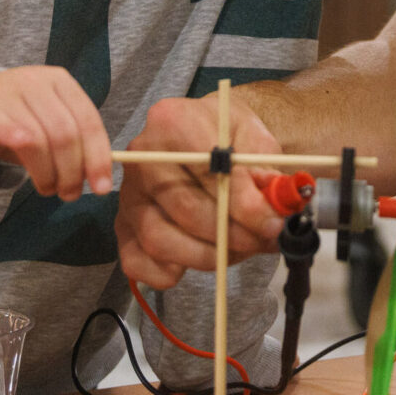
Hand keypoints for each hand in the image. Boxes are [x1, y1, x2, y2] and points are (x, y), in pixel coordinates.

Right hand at [0, 67, 112, 199]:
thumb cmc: (15, 119)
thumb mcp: (49, 123)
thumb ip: (75, 142)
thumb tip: (99, 176)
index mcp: (60, 81)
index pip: (88, 120)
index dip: (98, 156)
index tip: (102, 186)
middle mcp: (35, 82)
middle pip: (65, 132)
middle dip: (73, 171)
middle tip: (71, 194)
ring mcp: (7, 94)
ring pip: (39, 139)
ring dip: (49, 174)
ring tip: (49, 189)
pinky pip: (10, 136)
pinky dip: (28, 162)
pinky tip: (33, 179)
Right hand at [115, 94, 284, 288]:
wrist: (204, 135)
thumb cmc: (227, 136)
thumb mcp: (255, 138)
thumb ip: (265, 170)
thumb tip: (272, 208)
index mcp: (171, 122)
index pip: (207, 169)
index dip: (243, 203)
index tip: (272, 222)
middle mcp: (140, 157)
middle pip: (185, 209)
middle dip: (232, 235)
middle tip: (263, 240)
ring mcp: (129, 195)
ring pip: (160, 240)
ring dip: (208, 256)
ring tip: (241, 248)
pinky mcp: (124, 225)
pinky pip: (138, 262)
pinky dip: (169, 272)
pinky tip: (201, 257)